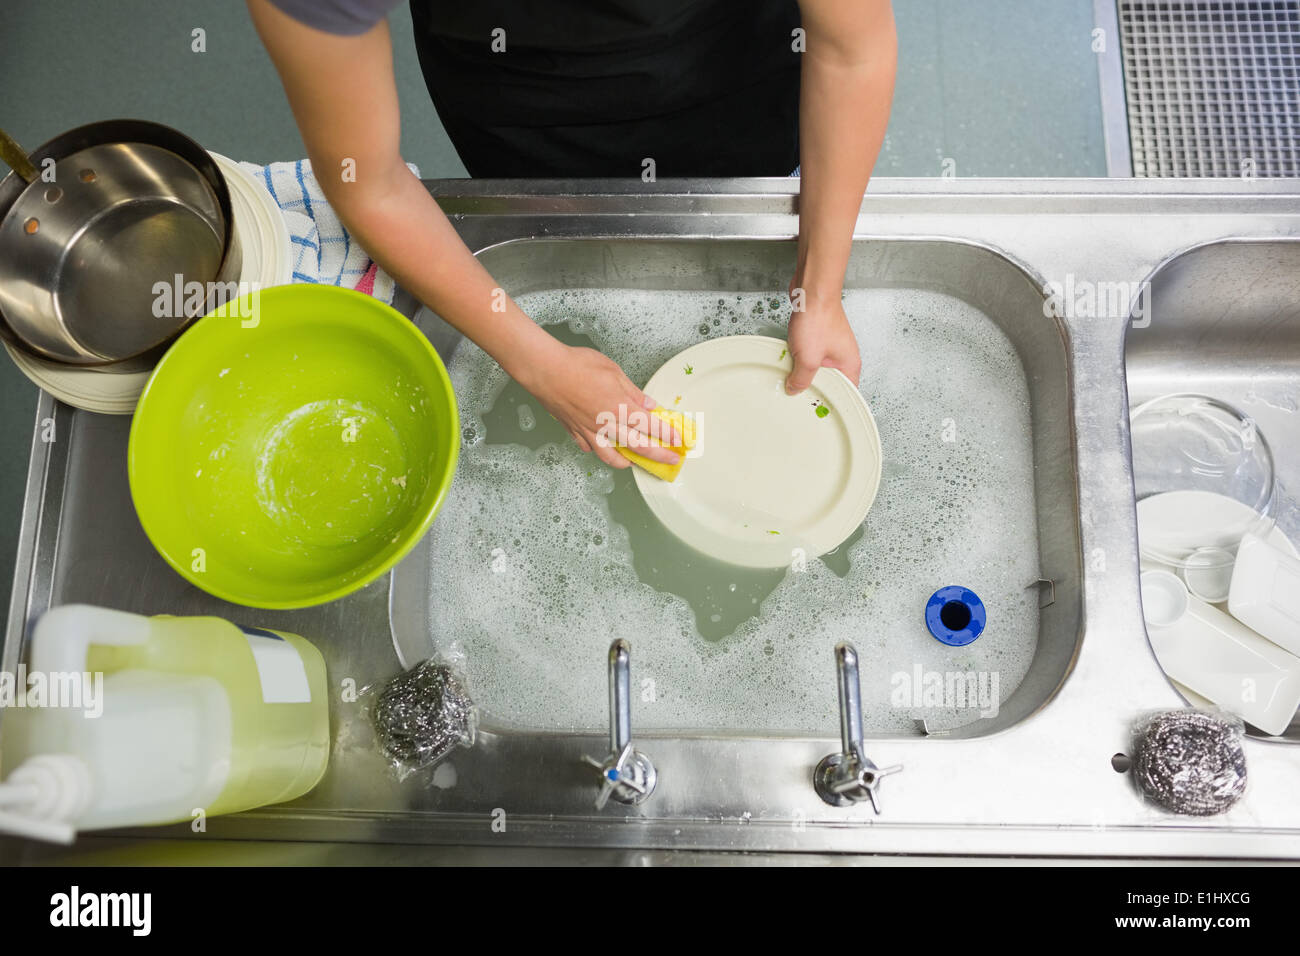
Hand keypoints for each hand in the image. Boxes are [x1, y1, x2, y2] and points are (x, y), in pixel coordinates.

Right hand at [519, 341, 681, 469]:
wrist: (545, 369)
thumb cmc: (576, 365)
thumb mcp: (613, 371)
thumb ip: (632, 391)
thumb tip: (647, 404)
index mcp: (619, 407)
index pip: (650, 425)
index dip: (667, 434)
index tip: (677, 440)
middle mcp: (606, 423)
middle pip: (638, 446)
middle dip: (658, 455)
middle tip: (670, 460)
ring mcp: (589, 431)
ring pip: (611, 456)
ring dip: (627, 461)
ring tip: (634, 462)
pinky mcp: (573, 431)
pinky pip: (589, 447)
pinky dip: (598, 450)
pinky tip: (602, 446)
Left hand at [784, 282, 862, 393]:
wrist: (812, 292)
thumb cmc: (818, 319)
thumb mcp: (808, 359)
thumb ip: (802, 379)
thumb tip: (795, 389)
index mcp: (850, 365)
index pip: (846, 393)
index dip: (831, 403)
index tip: (817, 411)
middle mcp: (843, 356)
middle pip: (829, 382)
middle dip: (813, 387)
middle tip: (799, 395)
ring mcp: (831, 346)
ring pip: (816, 368)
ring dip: (803, 371)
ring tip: (793, 375)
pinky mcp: (819, 337)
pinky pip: (809, 355)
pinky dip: (799, 358)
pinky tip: (789, 358)